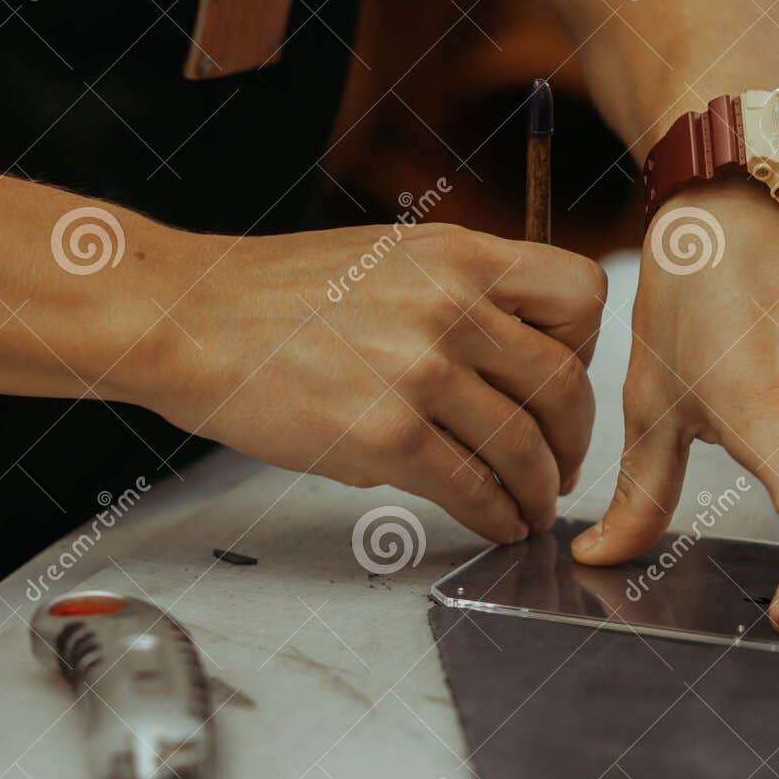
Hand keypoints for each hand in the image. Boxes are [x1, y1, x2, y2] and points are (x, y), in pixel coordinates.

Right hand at [137, 222, 605, 542]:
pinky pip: (473, 489)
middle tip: (563, 465)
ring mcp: (421, 372)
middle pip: (566, 384)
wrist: (191, 317)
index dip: (587, 348)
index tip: (567, 380)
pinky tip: (496, 523)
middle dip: (574, 440)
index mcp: (460, 255)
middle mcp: (452, 307)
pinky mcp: (387, 436)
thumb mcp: (392, 256)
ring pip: (525, 448)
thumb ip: (462, 294)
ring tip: (533, 507)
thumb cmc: (280, 294)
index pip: (581, 295)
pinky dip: (497, 516)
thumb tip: (517, 358)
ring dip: (540, 490)